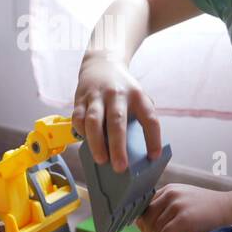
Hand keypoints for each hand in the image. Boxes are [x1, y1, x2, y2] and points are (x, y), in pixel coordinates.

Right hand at [72, 55, 162, 172]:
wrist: (102, 64)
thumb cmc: (123, 90)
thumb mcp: (138, 97)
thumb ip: (140, 117)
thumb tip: (144, 151)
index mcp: (137, 96)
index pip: (149, 118)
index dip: (153, 139)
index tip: (154, 156)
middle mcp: (117, 95)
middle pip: (117, 122)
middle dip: (118, 147)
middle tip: (120, 167)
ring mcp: (97, 96)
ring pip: (94, 121)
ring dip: (96, 143)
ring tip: (101, 160)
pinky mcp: (80, 98)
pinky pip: (78, 118)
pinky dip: (82, 132)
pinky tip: (87, 141)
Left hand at [136, 183, 231, 231]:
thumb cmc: (207, 212)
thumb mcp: (183, 203)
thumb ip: (164, 210)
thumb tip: (142, 226)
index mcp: (168, 190)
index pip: (142, 209)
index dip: (146, 225)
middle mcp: (170, 194)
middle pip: (146, 221)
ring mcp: (177, 205)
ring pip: (155, 231)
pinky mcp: (184, 218)